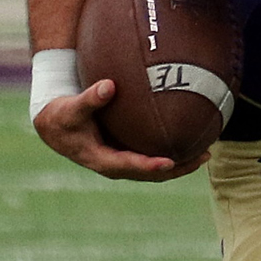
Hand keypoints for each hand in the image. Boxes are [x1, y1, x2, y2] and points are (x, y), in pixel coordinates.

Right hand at [33, 80, 208, 180]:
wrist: (54, 126)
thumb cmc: (63, 116)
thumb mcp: (72, 108)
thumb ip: (90, 98)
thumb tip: (109, 86)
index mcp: (102, 160)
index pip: (131, 165)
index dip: (150, 165)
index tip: (170, 161)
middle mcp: (115, 165)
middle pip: (152, 174)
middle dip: (178, 168)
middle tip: (203, 157)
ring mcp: (123, 162)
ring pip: (156, 170)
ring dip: (181, 164)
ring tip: (206, 153)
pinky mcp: (126, 154)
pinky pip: (152, 158)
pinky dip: (171, 154)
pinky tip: (190, 142)